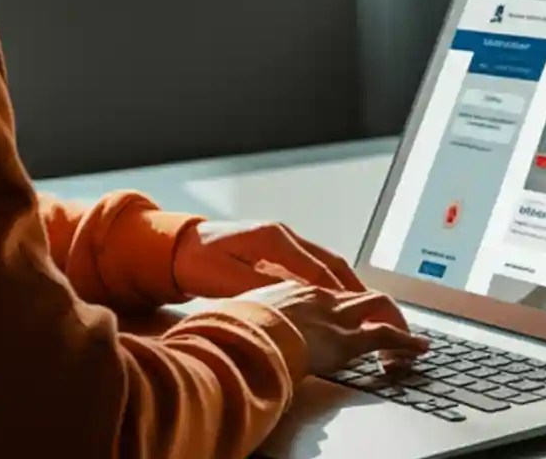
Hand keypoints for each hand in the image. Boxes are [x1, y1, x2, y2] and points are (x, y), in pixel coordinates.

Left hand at [173, 220, 367, 298]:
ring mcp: (281, 240)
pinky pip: (311, 264)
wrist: (175, 247)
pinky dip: (327, 280)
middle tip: (371, 308)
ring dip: (342, 283)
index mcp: (273, 239)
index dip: (336, 291)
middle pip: (329, 261)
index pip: (315, 268)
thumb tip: (289, 305)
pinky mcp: (276, 249)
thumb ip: (258, 291)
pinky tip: (333, 298)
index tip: (355, 311)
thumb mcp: (223, 279)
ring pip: (323, 261)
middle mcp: (283, 235)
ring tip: (361, 305)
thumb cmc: (195, 262)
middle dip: (352, 285)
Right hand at [236, 281, 428, 375]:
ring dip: (394, 320)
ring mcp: (335, 314)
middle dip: (375, 305)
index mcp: (293, 290)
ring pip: (377, 306)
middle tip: (387, 319)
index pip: (328, 292)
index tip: (347, 311)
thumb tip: (234, 321)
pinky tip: (417, 347)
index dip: (342, 301)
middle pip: (357, 292)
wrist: (239, 331)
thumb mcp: (236, 313)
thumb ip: (246, 316)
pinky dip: (404, 341)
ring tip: (408, 335)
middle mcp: (319, 295)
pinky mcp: (348, 338)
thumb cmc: (230, 326)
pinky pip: (385, 335)